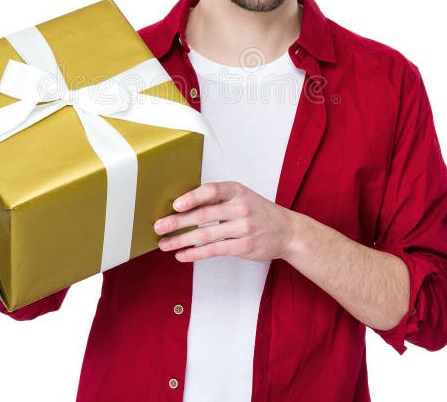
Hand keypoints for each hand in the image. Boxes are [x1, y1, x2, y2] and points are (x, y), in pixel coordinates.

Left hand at [153, 181, 294, 262]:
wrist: (287, 231)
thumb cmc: (258, 211)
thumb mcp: (242, 196)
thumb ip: (218, 199)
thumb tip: (182, 205)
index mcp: (237, 190)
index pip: (212, 191)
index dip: (192, 197)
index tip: (175, 205)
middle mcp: (240, 208)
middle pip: (203, 215)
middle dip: (177, 222)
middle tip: (159, 226)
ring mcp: (243, 228)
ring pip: (205, 235)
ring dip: (181, 240)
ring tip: (164, 244)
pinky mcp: (244, 247)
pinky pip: (214, 250)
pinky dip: (195, 253)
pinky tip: (182, 254)